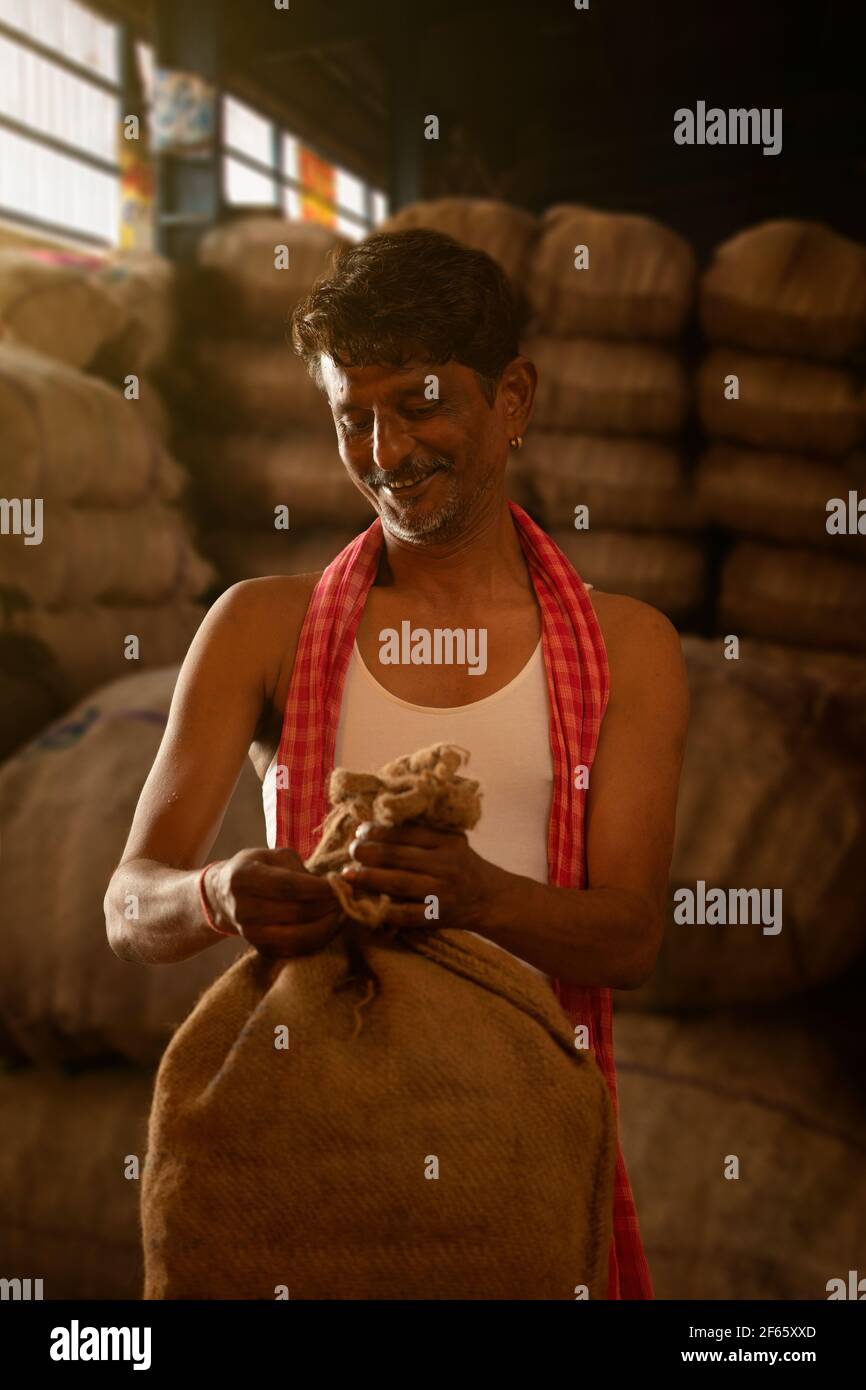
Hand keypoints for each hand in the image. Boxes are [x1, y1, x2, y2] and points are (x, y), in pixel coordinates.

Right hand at [202, 847, 342, 957]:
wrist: (223, 896)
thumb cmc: (256, 869)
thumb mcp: (273, 856)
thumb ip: (301, 869)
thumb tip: (335, 885)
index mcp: (244, 879)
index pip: (289, 887)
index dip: (321, 888)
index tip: (344, 884)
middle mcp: (244, 909)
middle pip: (297, 913)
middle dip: (329, 906)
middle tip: (349, 897)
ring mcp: (251, 934)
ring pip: (300, 936)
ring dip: (329, 926)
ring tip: (343, 912)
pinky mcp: (261, 950)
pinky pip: (297, 950)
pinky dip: (319, 939)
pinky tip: (330, 925)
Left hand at [340, 823, 504, 930]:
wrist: (491, 899)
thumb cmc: (463, 865)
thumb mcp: (451, 842)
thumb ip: (423, 834)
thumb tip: (378, 825)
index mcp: (448, 842)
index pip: (408, 833)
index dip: (379, 831)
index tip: (360, 831)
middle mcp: (446, 865)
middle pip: (399, 857)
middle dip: (369, 853)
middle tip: (350, 851)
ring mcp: (442, 893)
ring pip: (399, 884)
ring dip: (370, 879)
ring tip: (348, 875)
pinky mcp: (438, 916)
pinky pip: (407, 914)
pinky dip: (384, 910)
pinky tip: (366, 905)